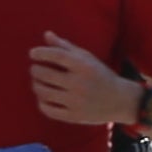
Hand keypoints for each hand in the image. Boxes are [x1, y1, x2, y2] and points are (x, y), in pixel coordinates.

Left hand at [25, 32, 140, 128]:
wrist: (119, 100)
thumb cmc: (100, 75)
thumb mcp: (86, 58)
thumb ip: (65, 46)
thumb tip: (46, 34)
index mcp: (83, 66)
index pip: (56, 55)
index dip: (41, 53)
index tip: (32, 53)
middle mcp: (79, 83)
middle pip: (46, 75)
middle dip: (35, 70)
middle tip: (35, 69)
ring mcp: (75, 101)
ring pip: (44, 93)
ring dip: (36, 85)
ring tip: (38, 82)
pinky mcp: (73, 116)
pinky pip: (48, 110)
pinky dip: (41, 102)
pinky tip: (43, 97)